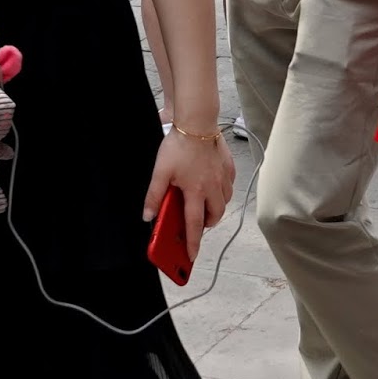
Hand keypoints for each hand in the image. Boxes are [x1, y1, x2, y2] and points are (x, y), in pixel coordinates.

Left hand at [143, 129, 235, 262]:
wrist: (197, 121)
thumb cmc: (178, 145)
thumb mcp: (160, 172)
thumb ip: (154, 196)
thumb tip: (148, 216)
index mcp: (195, 191)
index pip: (194, 224)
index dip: (193, 243)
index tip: (191, 257)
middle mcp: (213, 187)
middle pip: (215, 216)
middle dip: (207, 224)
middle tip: (197, 224)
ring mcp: (223, 177)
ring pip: (225, 202)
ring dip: (215, 208)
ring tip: (204, 205)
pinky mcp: (228, 166)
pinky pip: (229, 185)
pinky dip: (223, 191)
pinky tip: (214, 186)